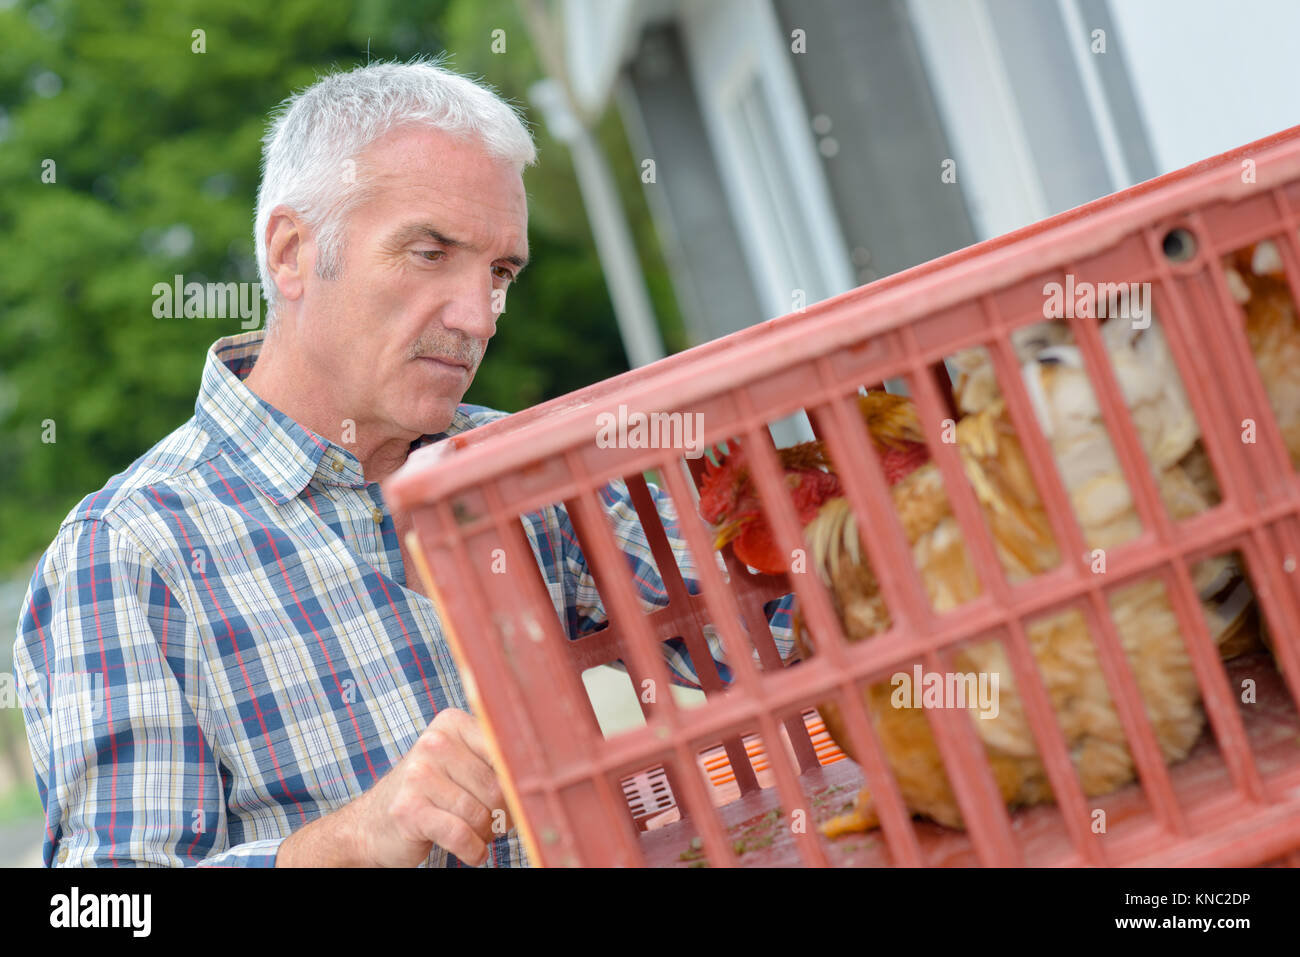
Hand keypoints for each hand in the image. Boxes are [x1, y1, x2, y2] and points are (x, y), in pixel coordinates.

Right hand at [278, 708, 512, 866]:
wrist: (369, 825)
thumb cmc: (427, 794)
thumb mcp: (457, 765)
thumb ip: (492, 762)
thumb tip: (536, 781)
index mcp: (451, 724)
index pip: (505, 753)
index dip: (517, 784)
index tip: (515, 800)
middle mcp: (434, 743)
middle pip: (497, 787)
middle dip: (501, 816)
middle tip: (492, 825)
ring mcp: (419, 775)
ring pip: (480, 814)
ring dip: (486, 835)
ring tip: (476, 836)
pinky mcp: (410, 810)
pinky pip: (461, 834)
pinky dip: (473, 850)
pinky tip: (472, 853)